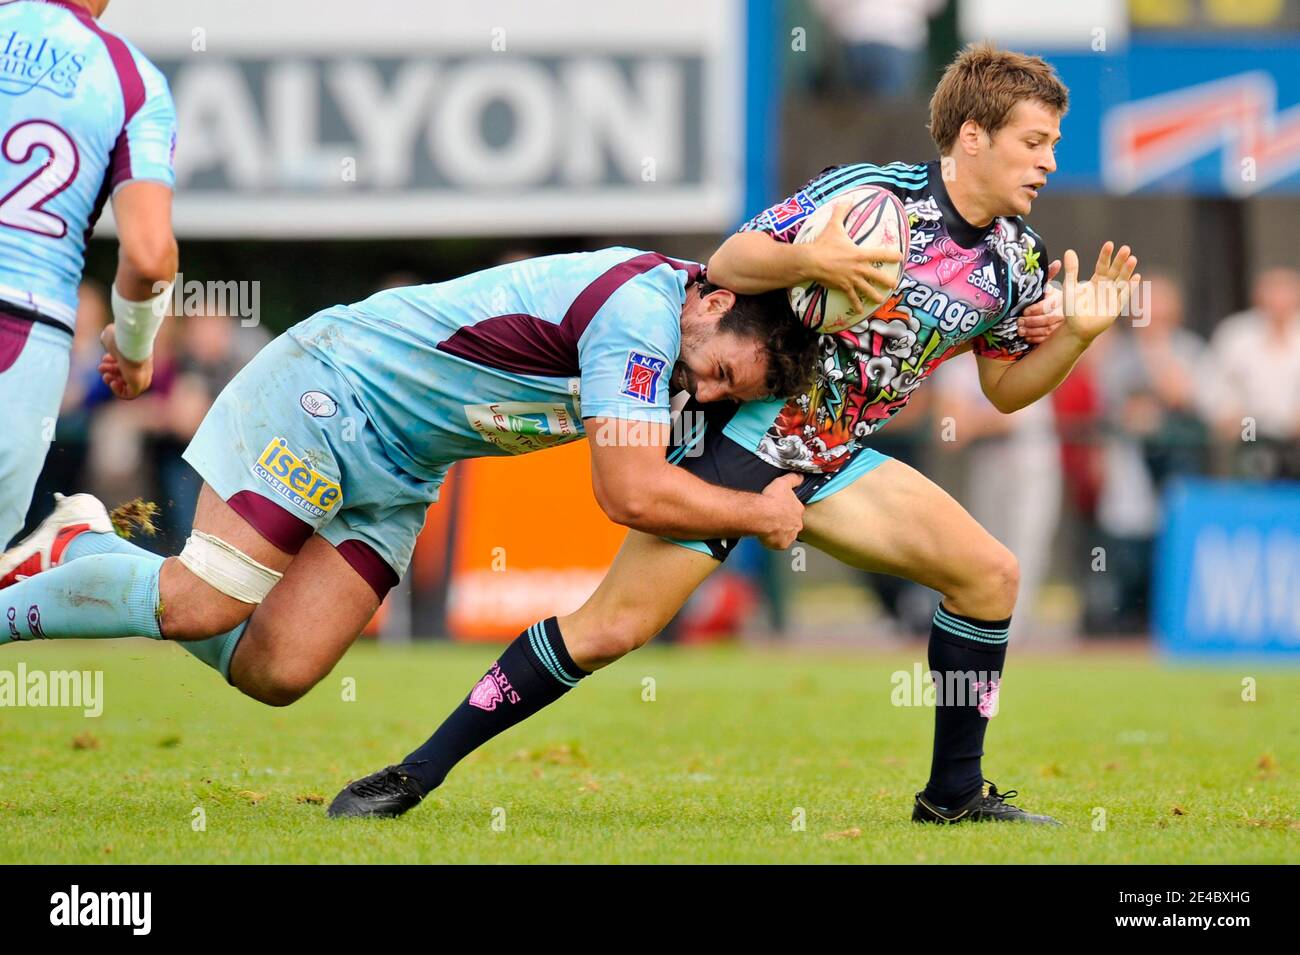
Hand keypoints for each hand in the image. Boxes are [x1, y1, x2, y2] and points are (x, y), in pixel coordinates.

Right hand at [98, 323, 153, 398]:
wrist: (130, 344)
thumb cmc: (120, 339)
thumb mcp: (110, 336)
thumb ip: (108, 339)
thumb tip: (105, 339)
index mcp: (137, 354)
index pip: (126, 363)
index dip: (112, 362)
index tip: (105, 358)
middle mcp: (141, 366)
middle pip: (125, 373)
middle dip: (110, 370)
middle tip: (101, 367)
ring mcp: (142, 376)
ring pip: (127, 384)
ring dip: (112, 380)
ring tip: (106, 375)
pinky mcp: (140, 384)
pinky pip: (130, 394)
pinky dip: (119, 391)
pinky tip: (113, 382)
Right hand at [756, 473, 804, 549]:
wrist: (762, 514)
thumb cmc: (772, 499)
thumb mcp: (783, 482)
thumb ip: (793, 479)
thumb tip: (800, 476)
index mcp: (798, 509)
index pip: (796, 510)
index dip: (787, 510)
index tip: (779, 509)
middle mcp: (796, 524)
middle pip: (792, 524)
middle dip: (784, 522)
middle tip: (773, 519)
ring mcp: (789, 535)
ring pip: (786, 535)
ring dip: (780, 532)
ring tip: (769, 527)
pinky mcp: (781, 544)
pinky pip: (778, 544)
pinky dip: (773, 541)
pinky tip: (766, 536)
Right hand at [806, 200, 902, 315]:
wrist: (812, 260)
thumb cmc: (824, 243)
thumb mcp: (834, 226)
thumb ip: (841, 212)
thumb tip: (846, 198)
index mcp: (860, 253)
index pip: (881, 254)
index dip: (892, 255)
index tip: (901, 257)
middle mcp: (859, 268)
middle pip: (877, 275)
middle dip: (887, 281)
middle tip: (895, 285)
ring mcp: (851, 279)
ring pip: (867, 289)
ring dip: (875, 295)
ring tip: (881, 300)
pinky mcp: (843, 287)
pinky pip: (852, 297)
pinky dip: (856, 304)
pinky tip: (861, 311)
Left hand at [1016, 259, 1062, 343]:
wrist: (1063, 310)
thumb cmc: (1050, 296)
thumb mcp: (1049, 286)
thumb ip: (1049, 275)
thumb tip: (1057, 263)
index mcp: (1062, 299)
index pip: (1049, 305)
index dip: (1036, 309)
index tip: (1024, 311)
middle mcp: (1065, 313)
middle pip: (1048, 319)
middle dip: (1031, 321)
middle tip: (1019, 322)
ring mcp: (1062, 325)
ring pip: (1047, 331)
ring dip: (1031, 331)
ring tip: (1020, 330)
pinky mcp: (1059, 335)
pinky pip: (1048, 339)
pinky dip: (1036, 339)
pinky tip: (1027, 338)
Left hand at [1061, 241, 1139, 344]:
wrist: (1076, 329)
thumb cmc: (1072, 309)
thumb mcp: (1070, 287)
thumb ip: (1071, 270)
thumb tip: (1069, 251)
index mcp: (1096, 281)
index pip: (1102, 265)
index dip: (1106, 255)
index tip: (1109, 244)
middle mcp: (1107, 287)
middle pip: (1115, 271)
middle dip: (1120, 260)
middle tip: (1125, 248)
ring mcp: (1113, 296)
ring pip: (1122, 280)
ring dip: (1127, 270)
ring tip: (1132, 259)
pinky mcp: (1116, 306)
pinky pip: (1124, 295)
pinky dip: (1130, 286)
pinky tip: (1136, 277)